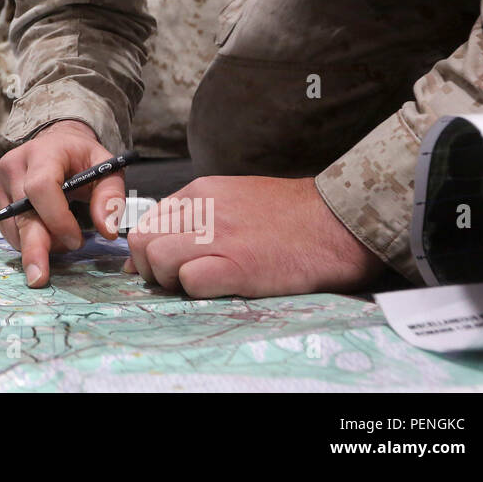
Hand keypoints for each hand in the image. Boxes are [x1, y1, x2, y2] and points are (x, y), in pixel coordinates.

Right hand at [0, 120, 126, 287]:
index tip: (77, 240)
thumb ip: (110, 196)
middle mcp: (12, 166)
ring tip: (64, 240)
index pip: (41, 187)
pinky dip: (26, 242)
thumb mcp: (106, 168)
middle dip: (33, 247)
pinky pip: (7, 231)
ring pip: (13, 226)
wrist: (55, 144)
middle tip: (40, 278)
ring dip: (37, 245)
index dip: (57, 218)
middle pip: (20, 212)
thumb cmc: (81, 159)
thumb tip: (106, 229)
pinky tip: (46, 235)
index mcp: (42, 153)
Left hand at [123, 175, 386, 296]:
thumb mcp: (235, 199)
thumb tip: (157, 247)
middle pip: (142, 240)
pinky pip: (189, 281)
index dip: (148, 249)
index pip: (147, 220)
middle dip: (151, 267)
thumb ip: (197, 216)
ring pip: (157, 258)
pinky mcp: (238, 265)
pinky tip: (221, 288)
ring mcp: (218, 236)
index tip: (162, 267)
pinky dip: (196, 292)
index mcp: (201, 192)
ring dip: (170, 280)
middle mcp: (202, 208)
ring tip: (200, 285)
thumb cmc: (292, 216)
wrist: (340, 221)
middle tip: (178, 281)